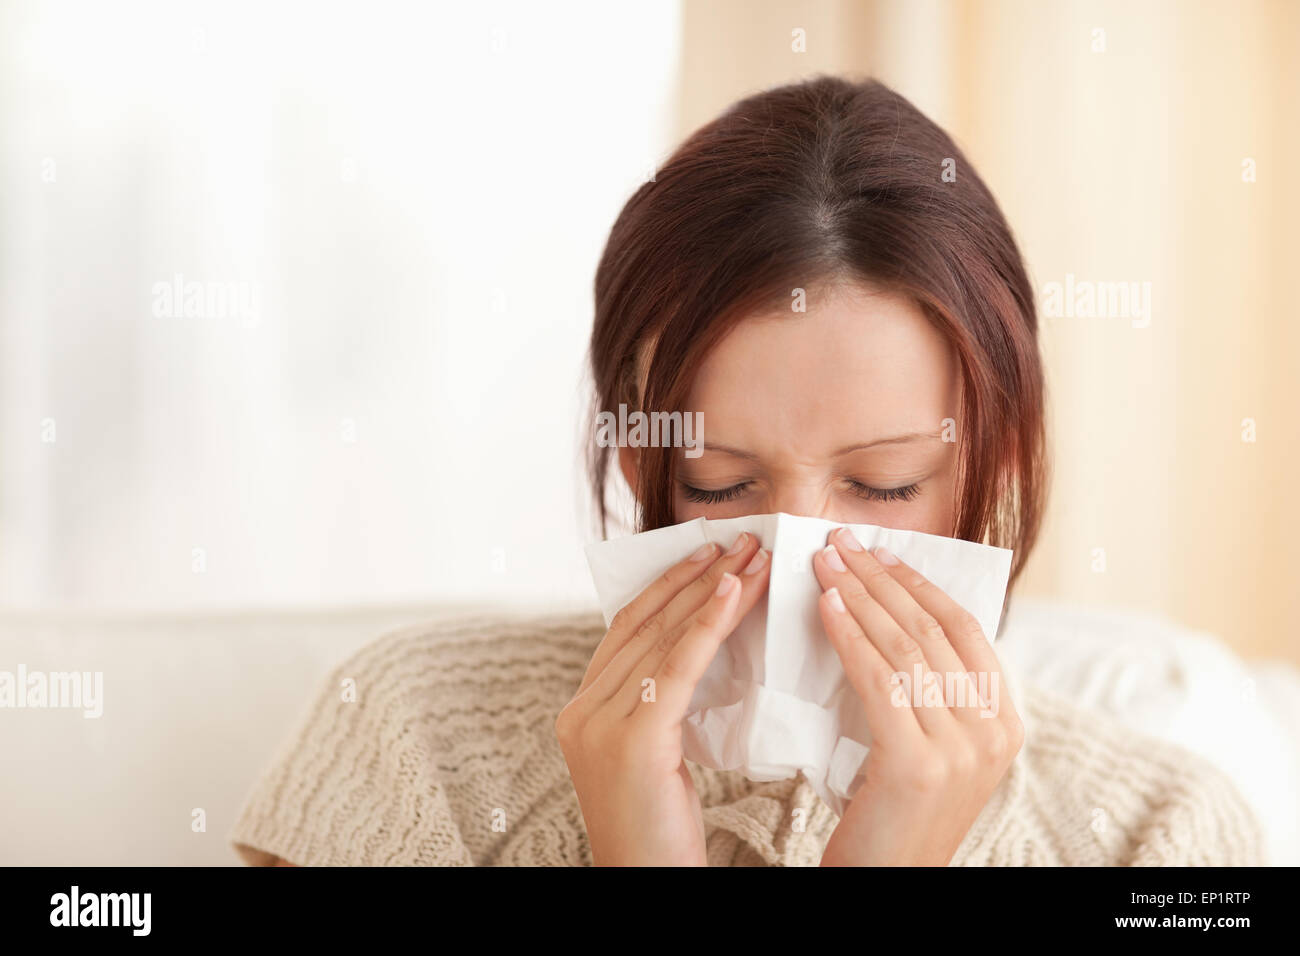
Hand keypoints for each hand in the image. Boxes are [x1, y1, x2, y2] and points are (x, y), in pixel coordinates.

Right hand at [556, 532, 770, 865]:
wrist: (646, 888)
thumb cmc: (660, 837)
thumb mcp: (652, 760)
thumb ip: (658, 709)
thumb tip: (699, 655)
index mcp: (582, 714)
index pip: (626, 632)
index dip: (668, 587)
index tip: (708, 554)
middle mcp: (581, 712)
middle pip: (643, 624)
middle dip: (695, 576)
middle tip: (740, 539)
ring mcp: (599, 724)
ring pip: (662, 638)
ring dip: (712, 590)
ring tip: (752, 557)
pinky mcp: (631, 740)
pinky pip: (677, 667)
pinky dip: (708, 624)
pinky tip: (735, 593)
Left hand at [812, 527, 1023, 865]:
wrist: (886, 884)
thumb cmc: (895, 813)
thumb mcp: (931, 746)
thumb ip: (931, 692)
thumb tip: (892, 613)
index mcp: (1004, 721)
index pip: (963, 629)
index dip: (919, 583)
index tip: (880, 552)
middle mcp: (993, 731)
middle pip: (931, 630)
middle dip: (880, 578)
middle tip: (840, 542)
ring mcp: (961, 749)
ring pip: (904, 648)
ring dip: (859, 597)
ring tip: (825, 565)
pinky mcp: (917, 764)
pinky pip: (878, 681)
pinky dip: (849, 637)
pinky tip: (825, 609)